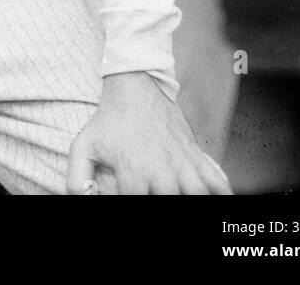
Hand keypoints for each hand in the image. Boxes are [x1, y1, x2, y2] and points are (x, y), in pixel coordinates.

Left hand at [66, 71, 232, 194]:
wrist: (135, 86)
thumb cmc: (108, 121)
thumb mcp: (84, 146)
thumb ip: (77, 178)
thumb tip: (84, 200)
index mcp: (133, 170)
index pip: (136, 206)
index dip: (134, 213)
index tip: (129, 204)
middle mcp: (161, 169)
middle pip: (170, 202)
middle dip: (167, 208)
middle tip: (157, 200)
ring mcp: (182, 162)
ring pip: (197, 194)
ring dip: (194, 201)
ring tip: (187, 203)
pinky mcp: (196, 155)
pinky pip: (218, 180)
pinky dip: (222, 193)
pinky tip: (219, 201)